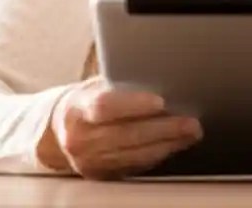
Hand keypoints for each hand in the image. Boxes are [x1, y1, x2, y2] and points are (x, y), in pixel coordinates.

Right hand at [37, 77, 202, 179]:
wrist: (60, 130)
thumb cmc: (86, 101)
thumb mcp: (95, 86)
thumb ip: (121, 84)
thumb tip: (161, 76)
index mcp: (76, 109)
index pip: (104, 106)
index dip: (133, 104)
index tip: (160, 101)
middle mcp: (79, 138)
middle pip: (126, 134)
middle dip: (163, 129)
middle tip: (191, 122)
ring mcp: (89, 160)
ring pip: (134, 154)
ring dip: (167, 144)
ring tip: (190, 133)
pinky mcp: (101, 174)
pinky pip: (135, 166)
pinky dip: (158, 154)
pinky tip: (174, 144)